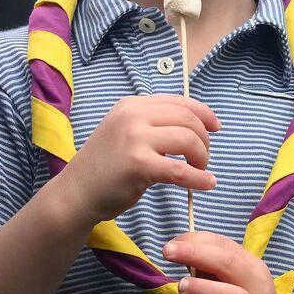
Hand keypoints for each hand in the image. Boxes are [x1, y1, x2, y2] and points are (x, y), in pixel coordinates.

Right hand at [62, 94, 219, 225]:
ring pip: (188, 140)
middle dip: (204, 139)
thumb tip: (195, 125)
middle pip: (188, 119)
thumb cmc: (105, 167)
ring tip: (200, 171)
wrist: (76, 192)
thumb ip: (152, 124)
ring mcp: (134, 138)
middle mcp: (133, 116)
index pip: (179, 102)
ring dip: (202, 157)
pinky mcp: (138, 164)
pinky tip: (206, 184)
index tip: (216, 127)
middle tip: (203, 159)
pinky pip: (181, 170)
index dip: (204, 113)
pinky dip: (199, 178)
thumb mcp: (125, 132)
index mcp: (132, 105)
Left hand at [163, 231, 285, 293]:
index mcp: (252, 268)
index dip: (196, 241)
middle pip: (230, 264)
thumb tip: (180, 250)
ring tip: (182, 287)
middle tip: (168, 253)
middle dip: (197, 254)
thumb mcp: (231, 283)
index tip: (171, 243)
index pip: (224, 246)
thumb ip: (209, 268)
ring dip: (205, 289)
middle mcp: (257, 289)